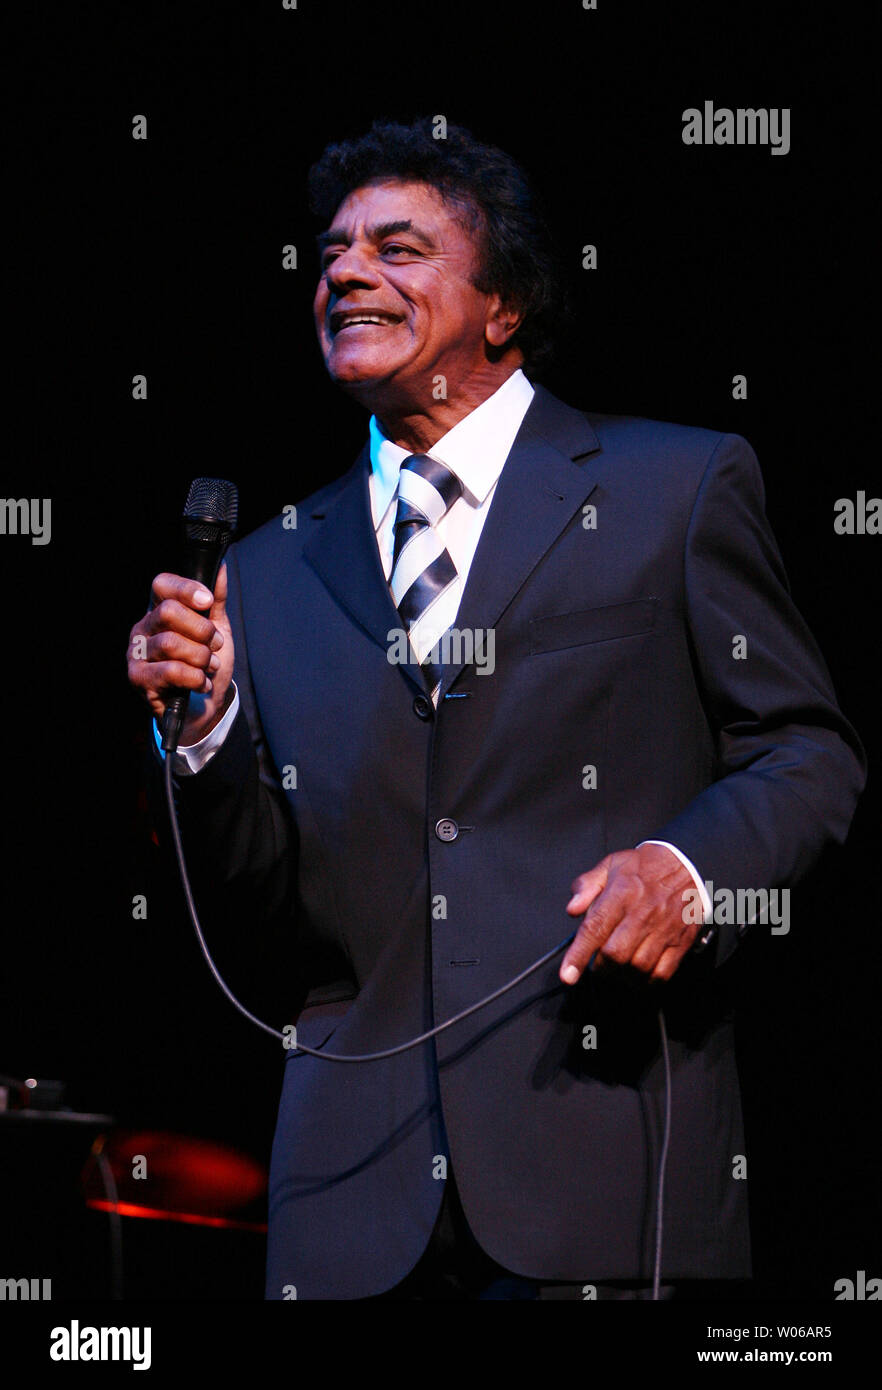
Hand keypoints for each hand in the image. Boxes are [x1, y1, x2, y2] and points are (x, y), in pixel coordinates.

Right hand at [127, 565, 234, 744]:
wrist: (204, 708)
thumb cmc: (206, 665)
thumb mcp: (217, 630)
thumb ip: (216, 601)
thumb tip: (221, 568)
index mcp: (159, 610)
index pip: (162, 584)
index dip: (186, 589)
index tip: (208, 602)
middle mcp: (143, 628)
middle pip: (169, 612)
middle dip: (202, 630)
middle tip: (214, 645)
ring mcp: (137, 653)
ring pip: (172, 643)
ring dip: (201, 657)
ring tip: (209, 667)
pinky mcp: (138, 679)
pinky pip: (171, 671)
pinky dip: (195, 677)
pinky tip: (201, 683)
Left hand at [559, 844, 700, 984]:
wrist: (688, 864)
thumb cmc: (645, 867)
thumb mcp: (610, 865)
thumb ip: (586, 886)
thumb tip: (572, 909)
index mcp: (621, 893)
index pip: (595, 928)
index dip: (578, 956)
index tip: (568, 975)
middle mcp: (643, 913)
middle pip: (616, 954)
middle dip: (601, 966)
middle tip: (598, 963)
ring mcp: (664, 929)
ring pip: (638, 967)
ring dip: (622, 975)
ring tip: (617, 967)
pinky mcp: (681, 942)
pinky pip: (662, 973)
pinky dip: (646, 981)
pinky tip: (638, 974)